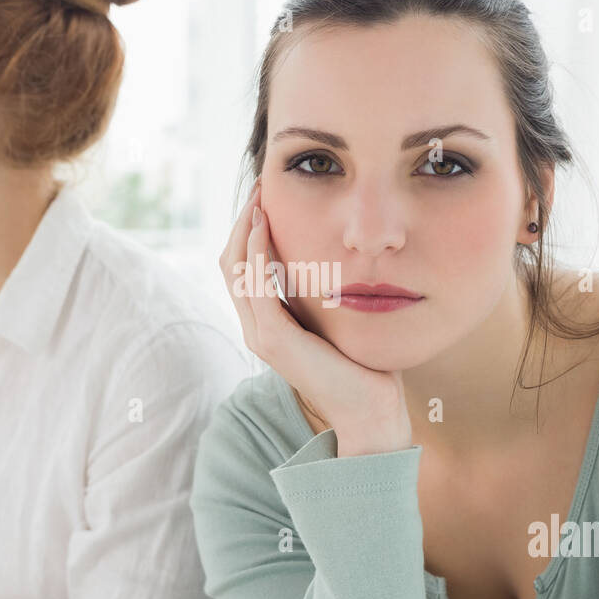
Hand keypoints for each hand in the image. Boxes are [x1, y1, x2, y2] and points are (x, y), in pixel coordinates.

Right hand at [220, 179, 411, 456]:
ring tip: (260, 196)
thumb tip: (339, 255)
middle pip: (229, 262)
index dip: (248, 230)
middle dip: (242, 221)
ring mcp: (260, 334)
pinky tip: (267, 225)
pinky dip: (256, 251)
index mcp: (267, 323)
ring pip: (234, 269)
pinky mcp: (273, 339)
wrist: (369, 412)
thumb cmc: (364, 367)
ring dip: (245, 228)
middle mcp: (255, 328)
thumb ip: (328, 291)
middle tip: (259, 186)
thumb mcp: (339, 318)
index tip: (267, 197)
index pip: (242, 267)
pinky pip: (255, 284)